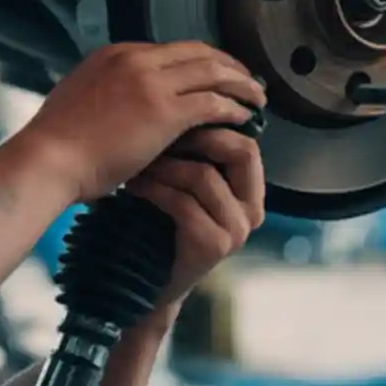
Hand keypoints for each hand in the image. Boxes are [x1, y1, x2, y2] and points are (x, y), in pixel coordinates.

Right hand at [18, 41, 266, 202]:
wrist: (46, 161)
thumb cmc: (58, 145)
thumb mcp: (82, 101)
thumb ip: (108, 94)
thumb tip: (122, 107)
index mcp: (115, 55)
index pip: (171, 51)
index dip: (201, 62)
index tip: (217, 74)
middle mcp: (135, 59)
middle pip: (198, 52)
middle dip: (229, 65)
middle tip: (248, 80)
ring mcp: (151, 82)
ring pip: (213, 72)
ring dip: (241, 83)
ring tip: (258, 97)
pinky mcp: (164, 110)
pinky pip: (212, 102)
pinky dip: (234, 107)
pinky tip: (245, 118)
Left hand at [123, 128, 265, 308]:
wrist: (148, 283)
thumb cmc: (163, 224)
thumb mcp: (187, 186)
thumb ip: (199, 155)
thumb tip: (187, 102)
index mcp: (252, 193)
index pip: (248, 143)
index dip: (217, 125)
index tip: (178, 116)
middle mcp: (252, 211)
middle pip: (241, 152)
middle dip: (198, 138)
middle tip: (162, 130)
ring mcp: (236, 231)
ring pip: (205, 175)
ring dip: (166, 164)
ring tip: (140, 161)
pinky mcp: (212, 246)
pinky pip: (184, 203)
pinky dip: (155, 189)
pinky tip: (133, 185)